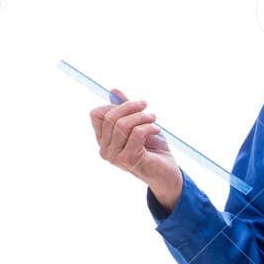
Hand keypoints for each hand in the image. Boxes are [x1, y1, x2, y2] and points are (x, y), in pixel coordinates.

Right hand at [90, 89, 182, 207]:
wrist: (167, 173)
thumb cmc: (153, 149)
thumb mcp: (138, 124)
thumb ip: (126, 109)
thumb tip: (114, 90)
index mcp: (103, 140)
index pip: (97, 114)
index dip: (115, 105)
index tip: (134, 106)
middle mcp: (104, 150)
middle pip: (110, 117)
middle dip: (131, 107)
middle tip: (146, 107)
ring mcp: (114, 157)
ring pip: (123, 124)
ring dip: (142, 117)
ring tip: (153, 118)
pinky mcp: (128, 159)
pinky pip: (136, 133)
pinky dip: (149, 127)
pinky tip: (156, 129)